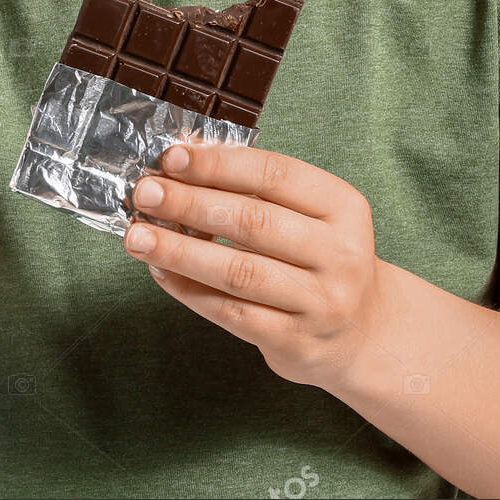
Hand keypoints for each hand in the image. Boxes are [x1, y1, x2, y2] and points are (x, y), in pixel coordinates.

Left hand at [122, 143, 385, 390]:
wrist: (361, 331)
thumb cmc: (320, 259)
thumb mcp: (310, 215)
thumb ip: (254, 189)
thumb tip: (182, 161)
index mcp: (344, 208)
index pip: (275, 174)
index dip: (219, 164)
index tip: (171, 157)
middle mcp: (341, 254)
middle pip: (253, 222)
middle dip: (190, 204)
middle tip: (146, 193)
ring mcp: (321, 302)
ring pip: (238, 272)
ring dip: (179, 251)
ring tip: (138, 236)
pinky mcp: (296, 342)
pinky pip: (231, 314)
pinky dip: (190, 290)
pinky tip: (161, 272)